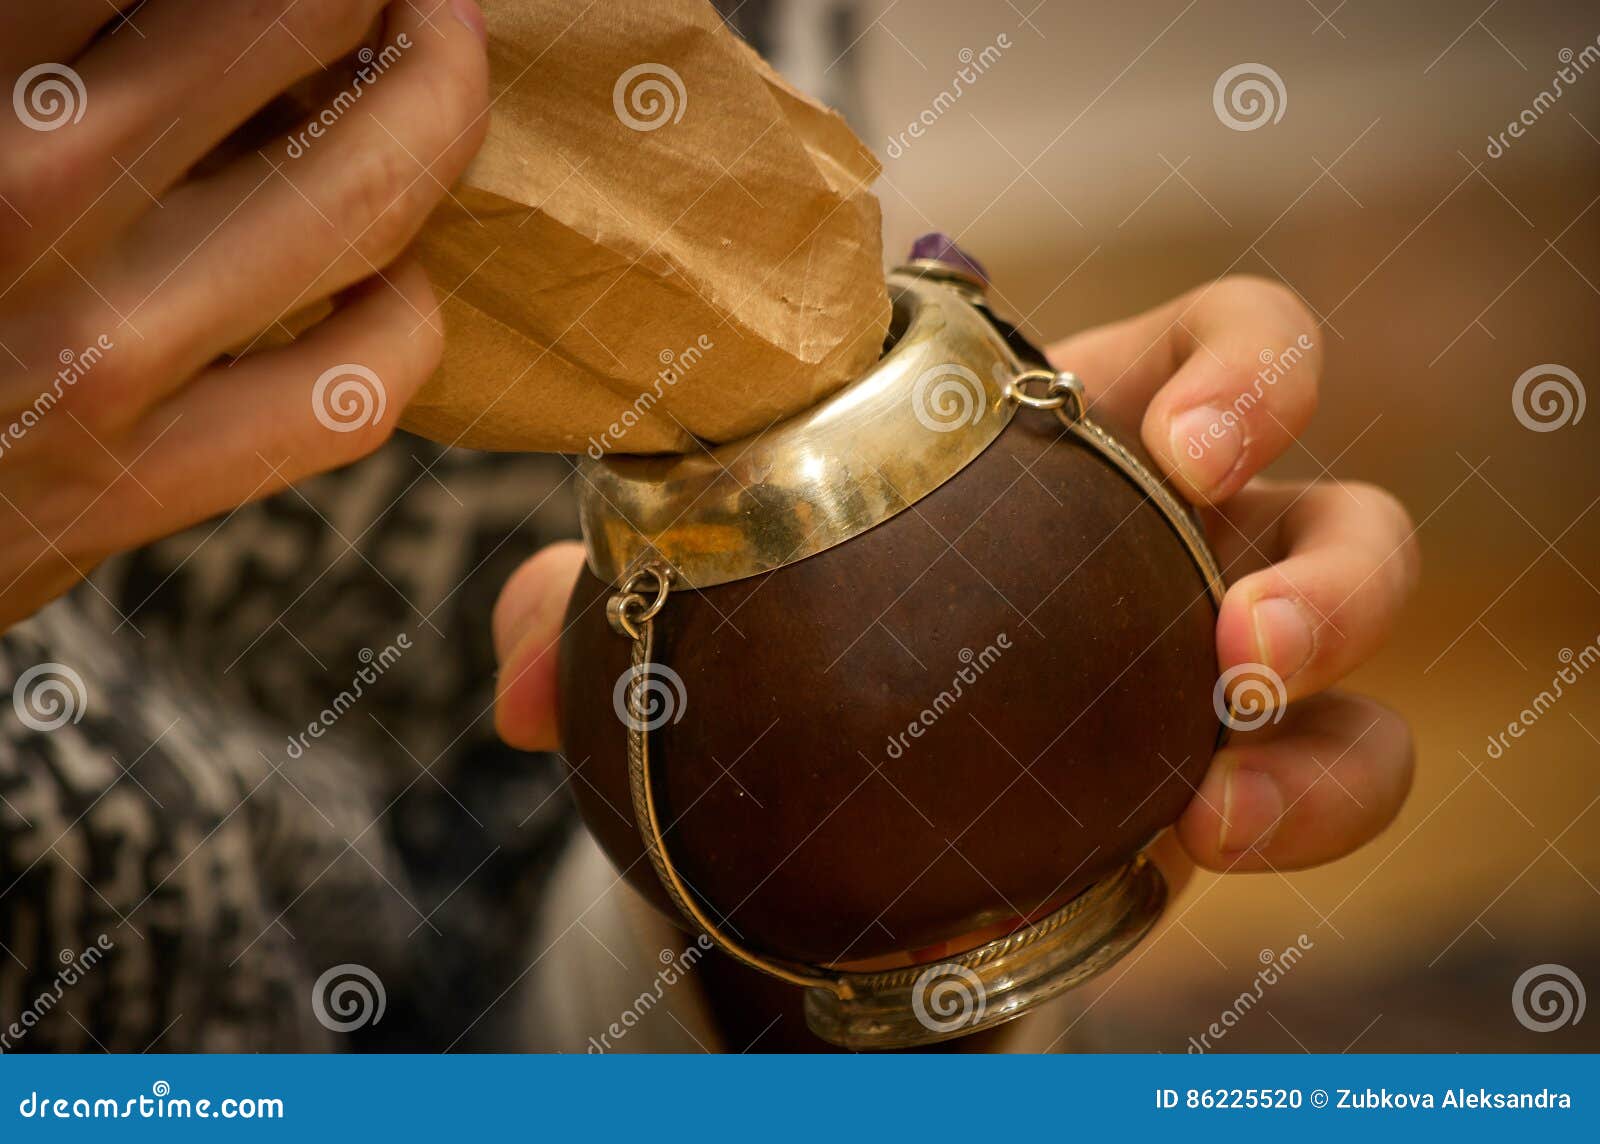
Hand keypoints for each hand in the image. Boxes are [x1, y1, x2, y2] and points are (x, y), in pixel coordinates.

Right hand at [0, 0, 489, 629]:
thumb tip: (164, 22)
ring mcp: (106, 353)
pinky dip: (405, 309)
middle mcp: (36, 191)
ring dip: (435, 106)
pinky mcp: (141, 483)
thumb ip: (50, 34)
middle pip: (313, 14)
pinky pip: (360, 381)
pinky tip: (379, 270)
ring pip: (375, 195)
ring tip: (423, 63)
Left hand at [492, 276, 1418, 891]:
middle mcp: (1195, 539)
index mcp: (1093, 433)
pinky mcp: (1236, 782)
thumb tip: (524, 694)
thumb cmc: (826, 619)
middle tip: (1235, 639)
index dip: (1247, 372)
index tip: (1177, 436)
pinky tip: (1198, 847)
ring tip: (1223, 787)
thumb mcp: (720, 595)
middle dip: (1331, 569)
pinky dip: (1295, 817)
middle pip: (1347, 510)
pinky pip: (1328, 788)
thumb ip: (608, 607)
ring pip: (1364, 678)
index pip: (1224, 347)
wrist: (873, 770)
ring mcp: (1224, 667)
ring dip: (1328, 729)